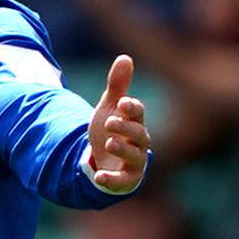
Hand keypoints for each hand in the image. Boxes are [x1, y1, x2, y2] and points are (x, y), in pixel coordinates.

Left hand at [87, 53, 150, 193]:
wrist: (102, 157)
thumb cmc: (111, 129)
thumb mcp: (109, 106)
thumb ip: (117, 86)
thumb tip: (124, 57)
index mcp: (135, 121)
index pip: (138, 113)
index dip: (132, 108)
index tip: (122, 102)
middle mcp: (139, 141)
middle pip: (138, 134)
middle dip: (126, 127)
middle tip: (109, 121)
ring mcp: (135, 161)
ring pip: (136, 156)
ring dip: (123, 149)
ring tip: (108, 143)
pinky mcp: (127, 179)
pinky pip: (123, 180)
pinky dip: (112, 179)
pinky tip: (99, 176)